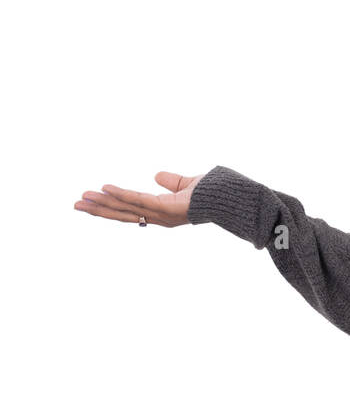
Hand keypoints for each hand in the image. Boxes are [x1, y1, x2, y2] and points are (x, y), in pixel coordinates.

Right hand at [74, 171, 203, 226]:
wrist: (231, 197)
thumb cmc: (214, 194)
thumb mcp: (187, 184)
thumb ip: (172, 182)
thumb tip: (156, 175)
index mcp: (161, 213)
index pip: (130, 211)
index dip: (110, 207)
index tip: (91, 201)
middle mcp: (159, 217)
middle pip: (123, 214)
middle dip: (98, 210)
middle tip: (75, 204)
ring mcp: (162, 214)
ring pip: (126, 209)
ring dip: (102, 204)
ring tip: (82, 199)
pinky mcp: (167, 208)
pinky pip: (139, 200)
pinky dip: (121, 194)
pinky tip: (105, 189)